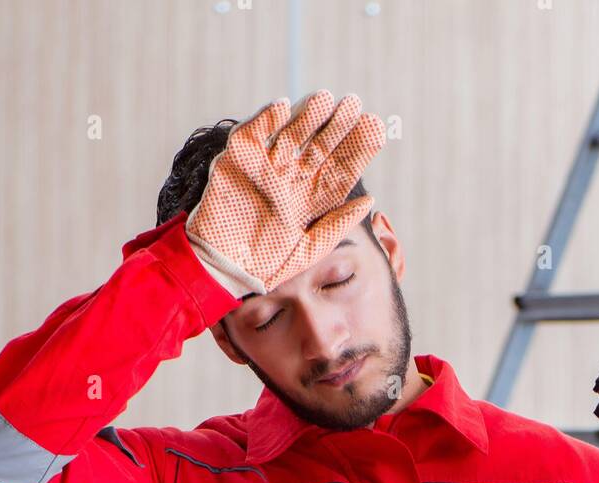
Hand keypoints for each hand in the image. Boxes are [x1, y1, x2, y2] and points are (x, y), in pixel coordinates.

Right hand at [185, 90, 385, 297]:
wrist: (222, 267)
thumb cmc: (265, 265)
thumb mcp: (308, 250)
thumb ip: (336, 225)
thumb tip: (369, 201)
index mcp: (311, 199)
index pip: (339, 169)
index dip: (357, 150)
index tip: (376, 129)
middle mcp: (292, 179)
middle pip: (319, 148)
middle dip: (337, 127)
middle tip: (354, 105)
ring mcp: (266, 167)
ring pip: (291, 135)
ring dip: (307, 117)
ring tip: (325, 100)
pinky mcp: (238, 159)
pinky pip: (254, 133)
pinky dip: (265, 119)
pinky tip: (283, 106)